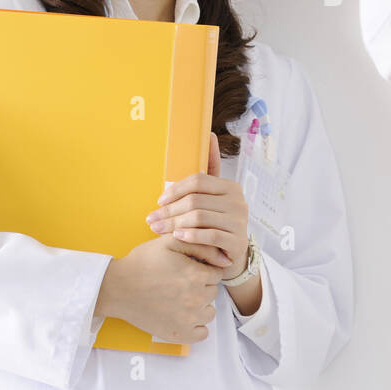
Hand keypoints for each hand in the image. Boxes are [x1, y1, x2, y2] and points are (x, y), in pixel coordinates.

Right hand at [94, 235, 223, 343]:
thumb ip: (200, 245)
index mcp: (196, 275)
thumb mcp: (170, 243)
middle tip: (179, 283)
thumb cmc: (142, 262)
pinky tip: (182, 315)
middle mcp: (196, 298)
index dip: (202, 270)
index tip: (187, 270)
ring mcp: (189, 319)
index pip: (216, 274)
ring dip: (199, 306)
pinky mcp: (180, 334)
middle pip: (212, 292)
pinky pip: (202, 333)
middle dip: (201, 286)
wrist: (117, 288)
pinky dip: (195, 326)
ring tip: (179, 299)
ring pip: (209, 312)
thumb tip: (225, 257)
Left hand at [146, 132, 250, 281]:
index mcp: (230, 186)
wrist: (233, 255)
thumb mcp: (213, 198)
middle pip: (195, 200)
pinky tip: (177, 236)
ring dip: (174, 224)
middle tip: (151, 220)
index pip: (198, 181)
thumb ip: (209, 171)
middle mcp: (238, 201)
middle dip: (169, 211)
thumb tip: (209, 134)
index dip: (175, 190)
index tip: (159, 201)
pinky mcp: (237, 240)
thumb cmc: (217, 223)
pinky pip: (209, 235)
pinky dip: (191, 235)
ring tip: (158, 230)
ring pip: (199, 217)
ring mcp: (239, 221)